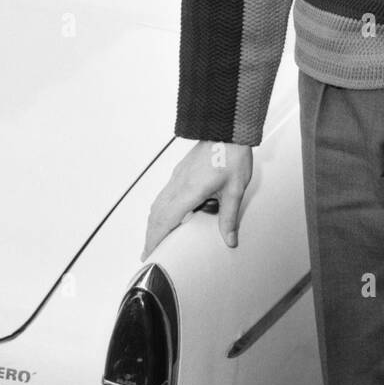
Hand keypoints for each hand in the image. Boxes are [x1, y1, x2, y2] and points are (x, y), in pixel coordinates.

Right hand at [141, 140, 253, 260]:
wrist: (228, 130)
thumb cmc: (231, 154)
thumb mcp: (234, 190)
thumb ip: (229, 217)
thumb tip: (229, 239)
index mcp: (189, 191)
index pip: (165, 221)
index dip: (155, 239)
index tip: (149, 254)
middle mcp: (178, 184)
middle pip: (156, 214)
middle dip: (150, 235)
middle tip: (148, 253)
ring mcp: (178, 177)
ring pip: (158, 204)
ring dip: (154, 223)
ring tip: (155, 238)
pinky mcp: (181, 172)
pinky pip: (164, 194)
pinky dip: (160, 210)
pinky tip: (167, 215)